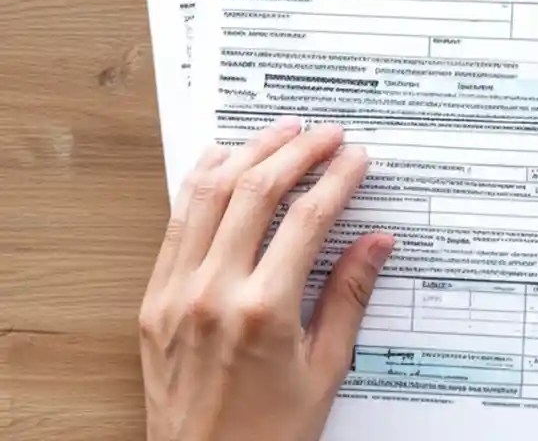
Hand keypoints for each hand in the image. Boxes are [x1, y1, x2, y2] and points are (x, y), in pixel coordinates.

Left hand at [139, 118, 394, 440]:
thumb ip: (349, 296)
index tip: (356, 159)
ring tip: (280, 133)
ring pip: (210, 195)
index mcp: (263, 311)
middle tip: (326, 134)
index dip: (337, 179)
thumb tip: (376, 242)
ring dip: (249, 153)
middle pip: (258, 192)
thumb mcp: (325, 369)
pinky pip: (177, 223)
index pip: (308, 219)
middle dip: (297, 152)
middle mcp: (213, 293)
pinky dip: (200, 183)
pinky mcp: (153, 301)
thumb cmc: (267, 434)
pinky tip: (222, 162)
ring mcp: (176, 293)